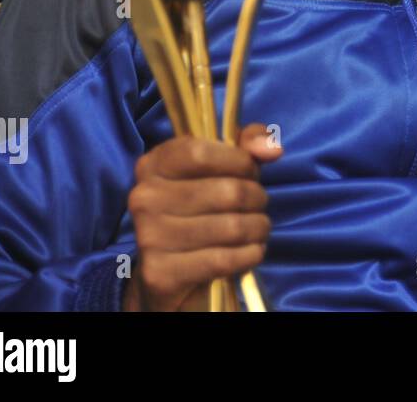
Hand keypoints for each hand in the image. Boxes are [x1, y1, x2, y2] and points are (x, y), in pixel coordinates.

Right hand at [123, 123, 281, 311]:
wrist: (168, 271)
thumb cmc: (201, 205)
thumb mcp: (222, 163)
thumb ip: (248, 143)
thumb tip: (272, 149)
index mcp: (153, 164)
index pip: (200, 153)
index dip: (239, 161)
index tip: (250, 172)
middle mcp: (144, 198)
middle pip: (227, 192)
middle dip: (257, 198)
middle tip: (258, 205)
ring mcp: (149, 237)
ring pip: (231, 227)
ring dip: (258, 227)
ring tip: (258, 228)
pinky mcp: (161, 273)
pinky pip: (223, 260)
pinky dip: (250, 255)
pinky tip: (252, 251)